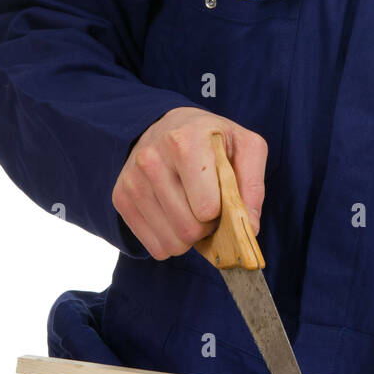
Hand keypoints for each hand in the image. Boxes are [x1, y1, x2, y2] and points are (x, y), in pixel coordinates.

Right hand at [111, 107, 266, 259]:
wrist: (169, 125)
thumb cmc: (212, 139)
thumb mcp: (246, 147)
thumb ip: (253, 186)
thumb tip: (249, 229)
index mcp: (184, 142)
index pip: (206, 208)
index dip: (222, 211)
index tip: (222, 196)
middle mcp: (151, 159)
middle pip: (188, 229)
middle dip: (207, 228)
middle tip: (209, 208)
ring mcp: (132, 179)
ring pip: (171, 242)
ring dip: (189, 237)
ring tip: (192, 211)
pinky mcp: (120, 197)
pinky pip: (154, 247)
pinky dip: (171, 240)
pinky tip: (175, 216)